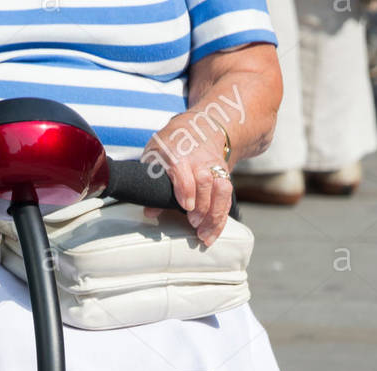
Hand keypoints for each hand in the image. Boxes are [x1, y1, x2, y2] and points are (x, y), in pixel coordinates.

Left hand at [142, 115, 231, 245]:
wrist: (203, 128)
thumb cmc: (173, 144)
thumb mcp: (156, 155)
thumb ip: (152, 182)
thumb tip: (150, 210)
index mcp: (179, 153)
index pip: (184, 170)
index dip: (187, 188)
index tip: (186, 206)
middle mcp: (200, 161)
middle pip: (206, 181)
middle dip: (202, 205)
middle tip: (193, 223)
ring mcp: (215, 169)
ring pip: (221, 191)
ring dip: (214, 215)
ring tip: (203, 235)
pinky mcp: (224, 179)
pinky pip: (226, 200)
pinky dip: (220, 219)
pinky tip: (211, 234)